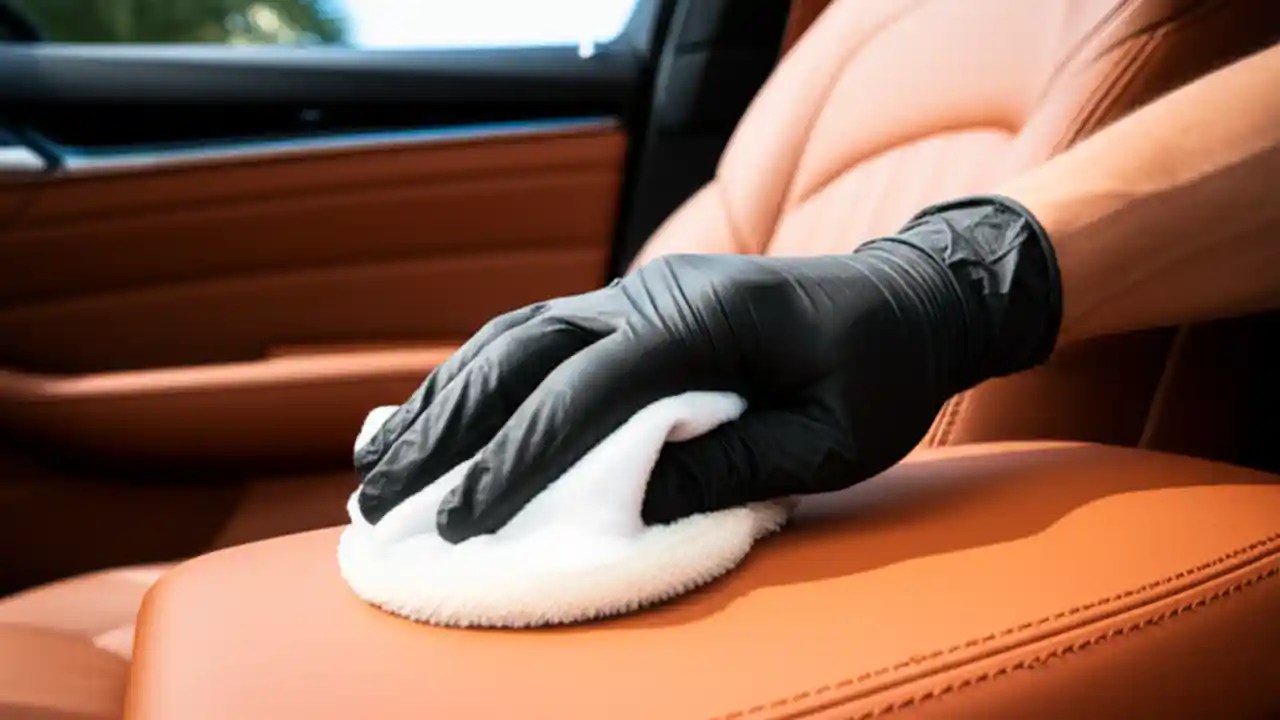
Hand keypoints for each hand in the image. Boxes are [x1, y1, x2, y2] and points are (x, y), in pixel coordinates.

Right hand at [355, 196, 1060, 541]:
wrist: (907, 299)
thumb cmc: (880, 374)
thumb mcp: (830, 440)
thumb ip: (732, 465)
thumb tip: (629, 500)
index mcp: (705, 319)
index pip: (586, 393)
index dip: (517, 459)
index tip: (459, 521)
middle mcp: (653, 292)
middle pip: (523, 355)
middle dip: (446, 430)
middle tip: (383, 500)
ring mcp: (637, 292)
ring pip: (515, 337)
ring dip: (443, 400)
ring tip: (380, 463)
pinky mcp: (632, 307)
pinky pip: (538, 336)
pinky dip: (479, 376)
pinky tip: (435, 413)